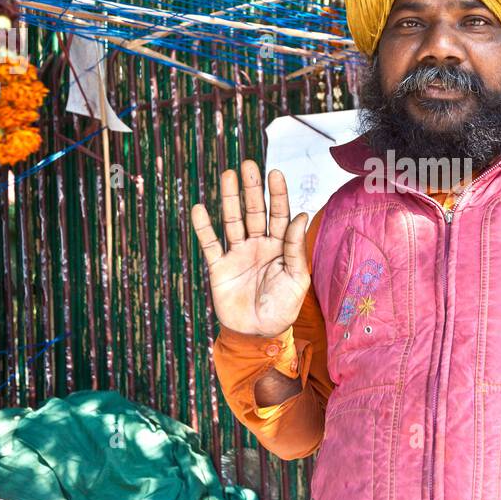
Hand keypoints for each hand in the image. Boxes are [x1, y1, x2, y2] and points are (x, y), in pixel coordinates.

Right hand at [191, 159, 310, 336]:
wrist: (259, 334)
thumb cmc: (283, 308)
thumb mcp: (297, 279)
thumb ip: (295, 248)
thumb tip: (300, 214)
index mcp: (280, 246)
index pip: (279, 214)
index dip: (277, 194)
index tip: (275, 173)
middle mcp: (258, 245)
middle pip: (255, 211)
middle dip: (252, 189)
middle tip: (249, 165)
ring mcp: (238, 254)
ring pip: (233, 221)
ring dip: (230, 199)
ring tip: (228, 175)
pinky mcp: (220, 267)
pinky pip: (210, 244)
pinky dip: (204, 227)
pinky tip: (199, 208)